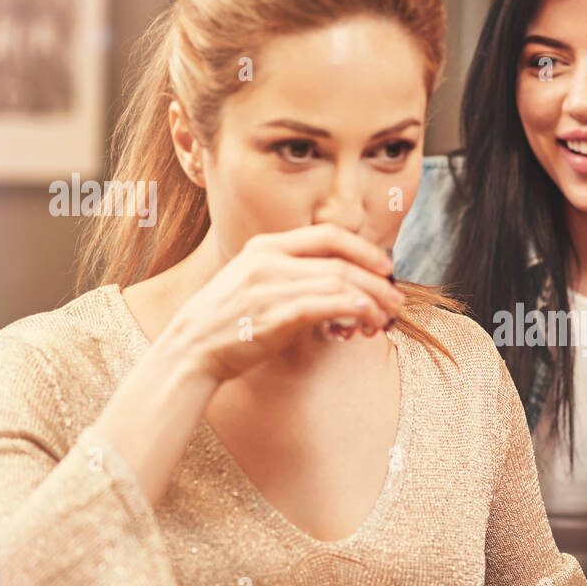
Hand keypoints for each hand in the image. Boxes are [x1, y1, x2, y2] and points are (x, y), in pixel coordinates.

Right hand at [170, 223, 403, 383]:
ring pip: (340, 283)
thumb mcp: (255, 282)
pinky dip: (355, 309)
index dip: (364, 249)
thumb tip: (340, 284)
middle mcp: (269, 260)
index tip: (385, 266)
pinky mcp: (274, 314)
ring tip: (386, 318)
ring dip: (372, 300)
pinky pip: (326, 305)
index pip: (329, 235)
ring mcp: (271, 286)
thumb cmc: (228, 323)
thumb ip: (291, 275)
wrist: (191, 350)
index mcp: (266, 247)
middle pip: (341, 261)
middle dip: (377, 281)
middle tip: (396, 299)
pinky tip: (368, 319)